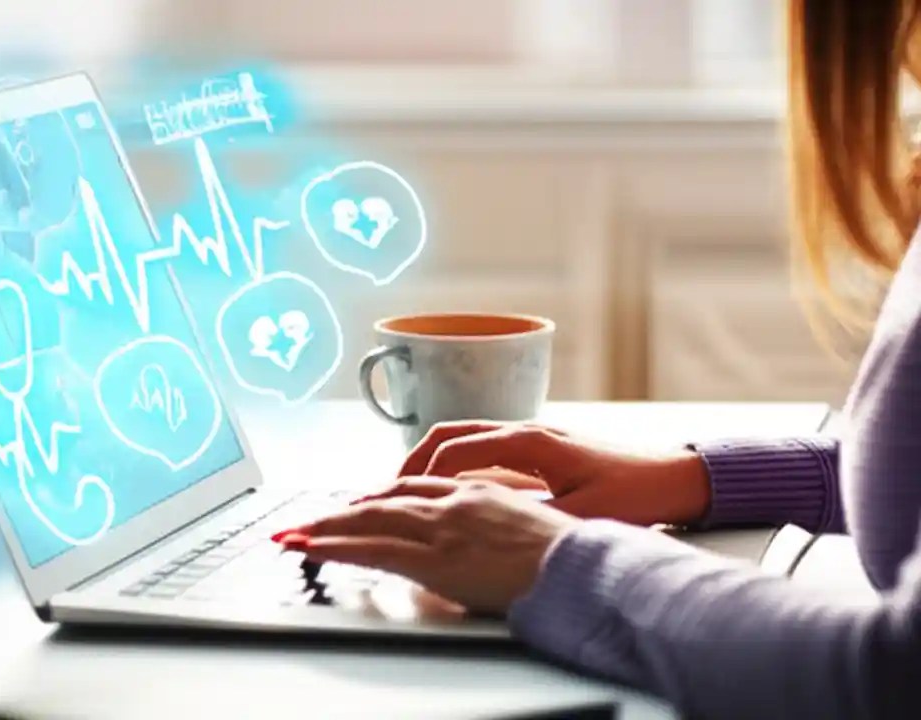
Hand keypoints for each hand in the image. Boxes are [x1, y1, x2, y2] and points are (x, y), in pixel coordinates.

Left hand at [274, 473, 581, 613]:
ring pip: (371, 519)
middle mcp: (455, 501)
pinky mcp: (437, 558)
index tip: (359, 505)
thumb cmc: (574, 554)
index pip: (415, 488)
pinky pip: (374, 549)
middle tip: (312, 519)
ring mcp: (444, 527)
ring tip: (297, 534)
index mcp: (478, 492)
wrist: (589, 566)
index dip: (381, 496)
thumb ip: (499, 526)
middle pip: (385, 498)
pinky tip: (312, 547)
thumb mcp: (534, 527)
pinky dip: (338, 546)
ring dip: (329, 526)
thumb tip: (486, 541)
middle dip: (344, 510)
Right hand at [391, 421, 711, 526]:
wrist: (682, 477)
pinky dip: (455, 466)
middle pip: (450, 434)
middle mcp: (526, 432)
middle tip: (384, 492)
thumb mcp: (585, 515)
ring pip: (464, 439)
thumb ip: (535, 521)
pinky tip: (448, 493)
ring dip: (431, 462)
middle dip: (412, 462)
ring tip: (404, 491)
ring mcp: (532, 438)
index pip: (457, 449)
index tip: (396, 499)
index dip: (422, 475)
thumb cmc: (640, 492)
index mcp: (531, 442)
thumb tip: (491, 534)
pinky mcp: (540, 451)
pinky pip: (483, 451)